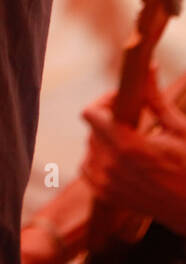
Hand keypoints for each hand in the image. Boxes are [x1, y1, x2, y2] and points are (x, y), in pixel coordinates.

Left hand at [80, 68, 185, 235]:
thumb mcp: (179, 130)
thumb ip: (156, 99)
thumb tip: (149, 66)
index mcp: (129, 147)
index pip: (91, 114)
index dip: (104, 102)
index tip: (121, 101)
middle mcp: (113, 167)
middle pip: (92, 130)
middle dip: (109, 120)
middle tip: (133, 121)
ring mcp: (109, 185)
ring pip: (90, 149)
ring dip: (104, 141)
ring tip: (130, 141)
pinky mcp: (108, 197)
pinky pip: (88, 170)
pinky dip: (98, 162)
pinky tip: (119, 160)